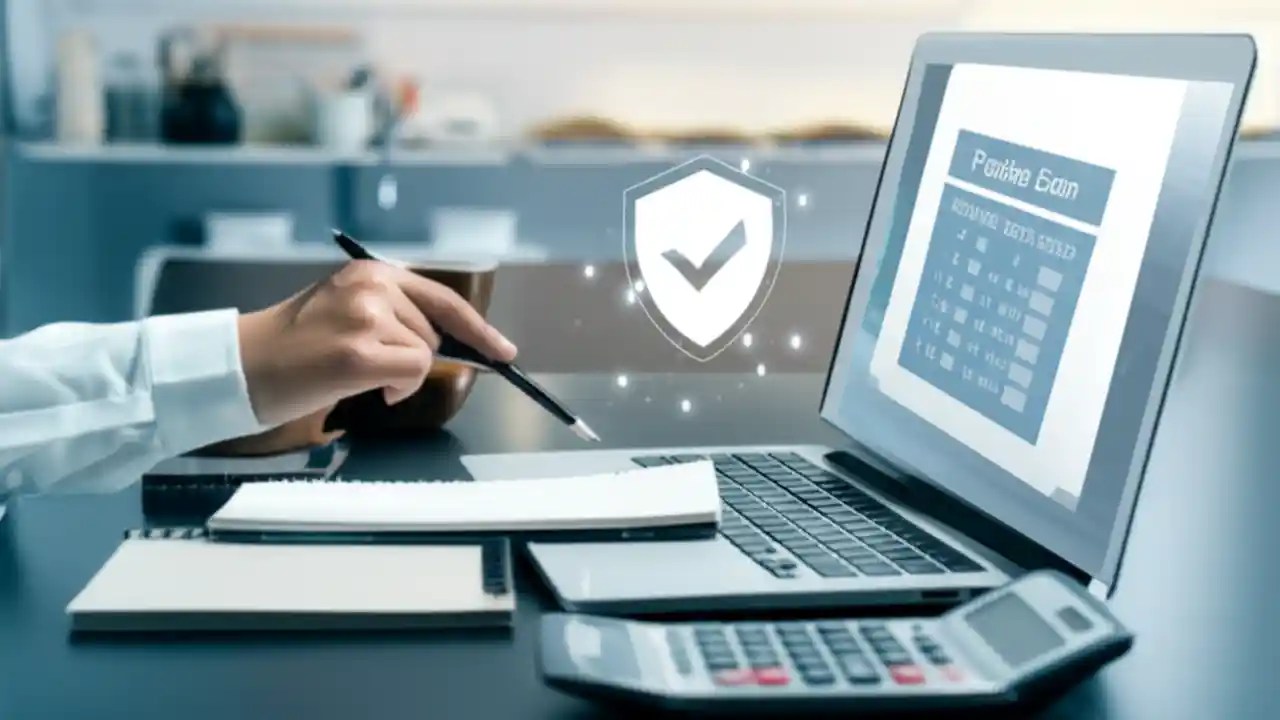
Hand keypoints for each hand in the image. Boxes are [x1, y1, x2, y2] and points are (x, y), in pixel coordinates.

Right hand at [236, 260, 516, 427]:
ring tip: (354, 372)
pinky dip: (400, 389)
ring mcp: (366, 318)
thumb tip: (452, 345)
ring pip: (424, 355)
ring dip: (400, 375)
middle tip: (366, 364)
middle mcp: (372, 286)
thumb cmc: (294, 347)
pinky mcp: (359, 353)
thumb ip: (394, 315)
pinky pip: (413, 373)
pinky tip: (369, 388)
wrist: (242, 365)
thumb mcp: (345, 310)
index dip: (477, 328)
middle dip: (414, 357)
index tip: (503, 350)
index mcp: (371, 272)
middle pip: (434, 333)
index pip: (442, 298)